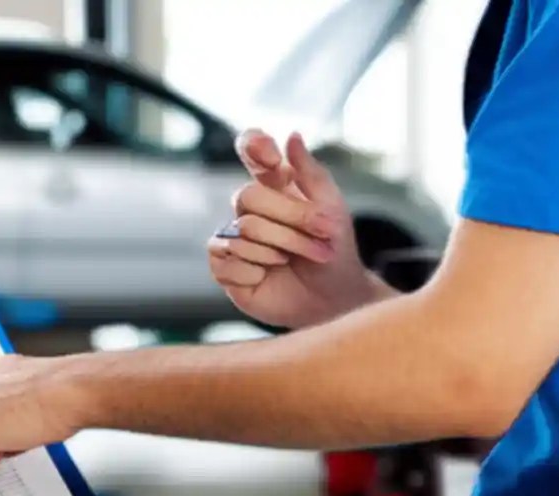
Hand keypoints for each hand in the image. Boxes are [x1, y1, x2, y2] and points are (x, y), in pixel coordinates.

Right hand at [209, 130, 377, 328]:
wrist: (333, 298)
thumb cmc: (334, 250)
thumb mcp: (332, 209)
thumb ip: (311, 173)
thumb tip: (292, 135)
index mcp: (274, 186)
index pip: (250, 150)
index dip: (252, 145)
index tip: (271, 156)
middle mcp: (248, 209)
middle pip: (247, 197)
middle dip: (290, 220)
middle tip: (321, 237)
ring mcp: (232, 238)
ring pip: (242, 231)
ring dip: (281, 248)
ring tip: (303, 259)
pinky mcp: (224, 268)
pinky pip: (228, 259)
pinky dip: (256, 269)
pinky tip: (268, 275)